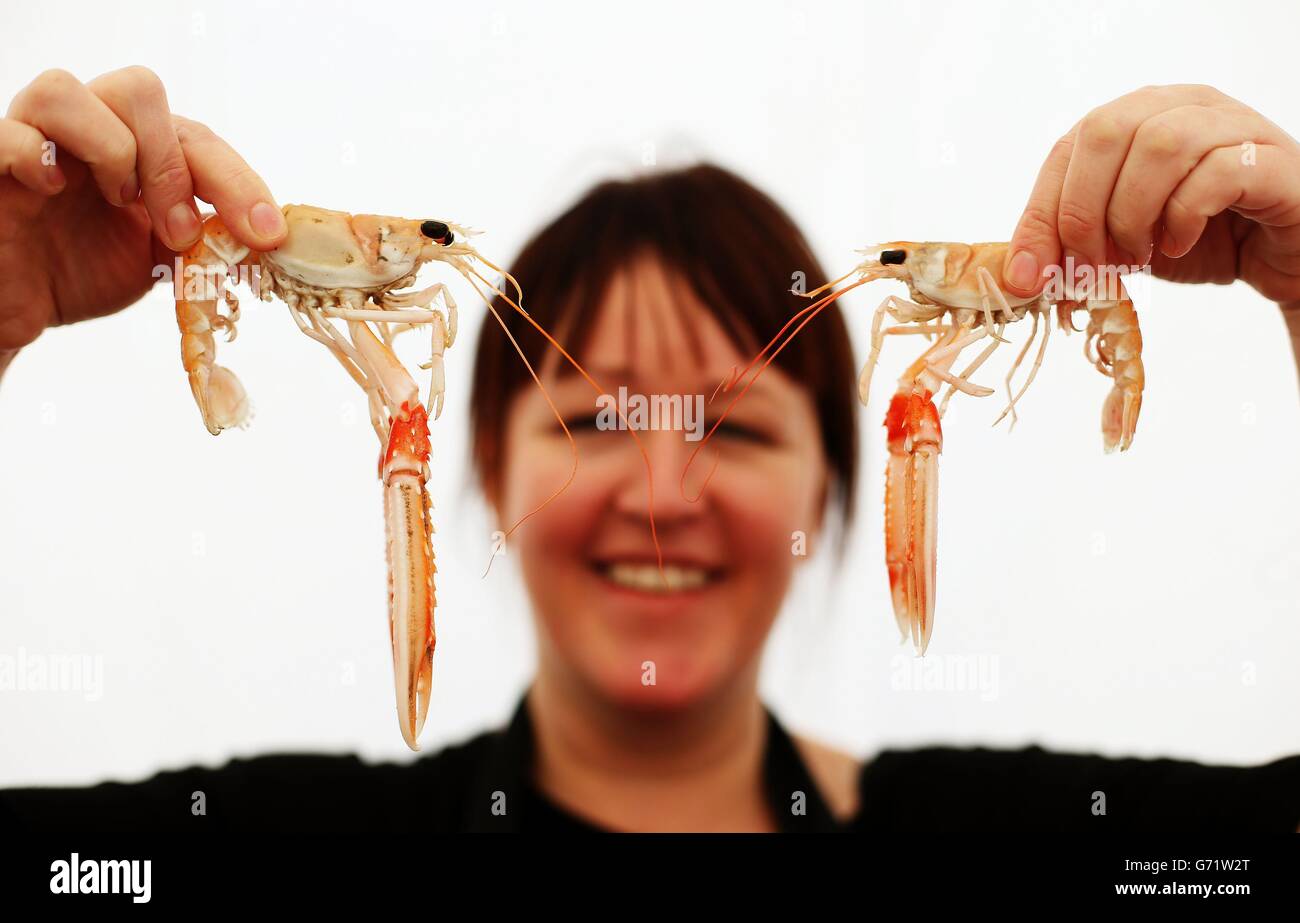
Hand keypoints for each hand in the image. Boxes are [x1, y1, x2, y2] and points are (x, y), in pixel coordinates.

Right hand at [0, 66, 287, 375]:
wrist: (18, 304)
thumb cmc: (84, 270)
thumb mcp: (161, 261)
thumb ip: (207, 242)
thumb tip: (268, 241)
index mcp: (137, 147)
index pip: (196, 139)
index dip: (238, 183)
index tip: (266, 234)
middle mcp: (88, 128)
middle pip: (139, 90)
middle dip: (172, 165)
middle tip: (178, 233)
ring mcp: (36, 138)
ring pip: (68, 90)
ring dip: (111, 149)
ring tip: (116, 203)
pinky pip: (10, 134)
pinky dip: (37, 157)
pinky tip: (54, 192)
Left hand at [1001, 84, 1299, 332]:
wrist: (1279, 258)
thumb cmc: (1198, 241)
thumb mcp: (1121, 245)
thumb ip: (1074, 246)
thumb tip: (1020, 275)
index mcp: (1138, 118)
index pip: (1069, 147)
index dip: (1043, 211)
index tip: (1034, 274)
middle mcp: (1184, 106)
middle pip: (1108, 130)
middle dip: (1085, 209)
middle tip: (1092, 263)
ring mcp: (1233, 126)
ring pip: (1161, 144)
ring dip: (1133, 213)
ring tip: (1138, 254)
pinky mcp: (1271, 160)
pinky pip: (1218, 171)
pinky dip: (1184, 216)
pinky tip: (1178, 244)